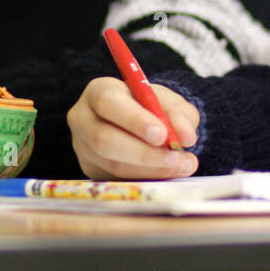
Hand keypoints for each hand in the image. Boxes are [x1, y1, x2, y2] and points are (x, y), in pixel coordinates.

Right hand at [68, 77, 199, 179]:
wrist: (140, 123)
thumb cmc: (151, 107)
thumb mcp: (169, 102)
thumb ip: (180, 114)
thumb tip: (186, 137)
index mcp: (98, 91)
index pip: (108, 102)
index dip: (134, 120)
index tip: (161, 135)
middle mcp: (83, 118)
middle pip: (104, 139)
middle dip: (145, 153)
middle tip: (177, 158)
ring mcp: (83, 147)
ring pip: (112, 164)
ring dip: (151, 169)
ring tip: (182, 166)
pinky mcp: (91, 169)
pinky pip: (117, 179)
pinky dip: (146, 178)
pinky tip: (168, 173)